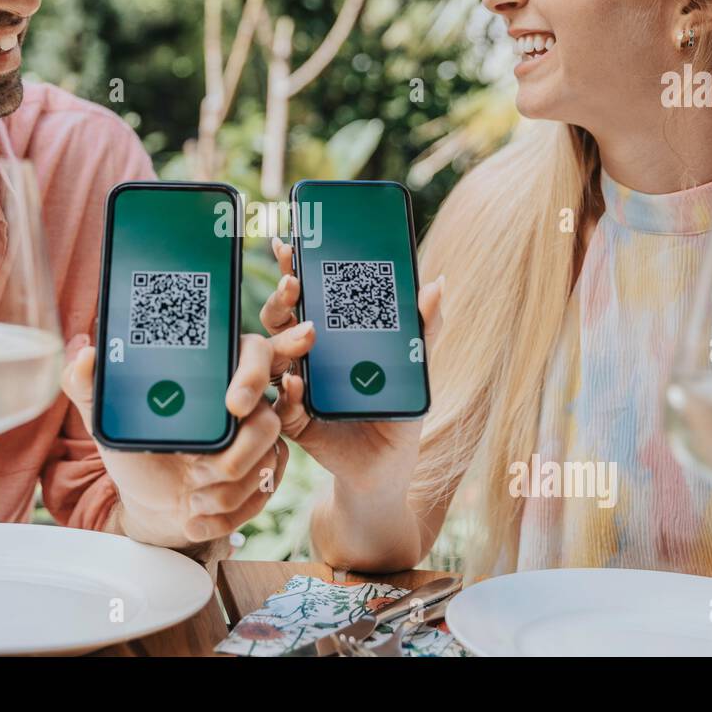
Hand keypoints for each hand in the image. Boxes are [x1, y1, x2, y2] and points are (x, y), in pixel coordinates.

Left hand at [60, 331, 288, 551]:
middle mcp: (245, 405)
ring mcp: (259, 442)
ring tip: (191, 498)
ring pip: (267, 462)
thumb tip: (85, 357)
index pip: (254, 353)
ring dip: (225, 491)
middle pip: (267, 420)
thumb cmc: (137, 451)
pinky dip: (226, 516)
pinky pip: (262, 495)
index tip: (232, 405)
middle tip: (197, 471)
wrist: (149, 501)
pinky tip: (194, 520)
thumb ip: (90, 386)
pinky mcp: (264, 476)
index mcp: (215, 375)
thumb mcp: (110, 419)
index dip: (252, 374)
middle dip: (236, 456)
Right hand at [260, 236, 444, 495]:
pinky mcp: (295, 422)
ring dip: (284, 339)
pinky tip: (297, 386)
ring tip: (305, 330)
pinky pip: (283, 405)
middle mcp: (305, 356)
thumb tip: (438, 282)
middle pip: (281, 316)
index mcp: (329, 335)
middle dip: (282, 295)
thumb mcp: (415, 367)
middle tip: (293, 282)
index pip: (306, 294)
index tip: (291, 243)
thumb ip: (424, 327)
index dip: (294, 268)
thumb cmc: (397, 410)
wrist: (388, 467)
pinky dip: (290, 394)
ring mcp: (295, 386)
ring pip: (273, 356)